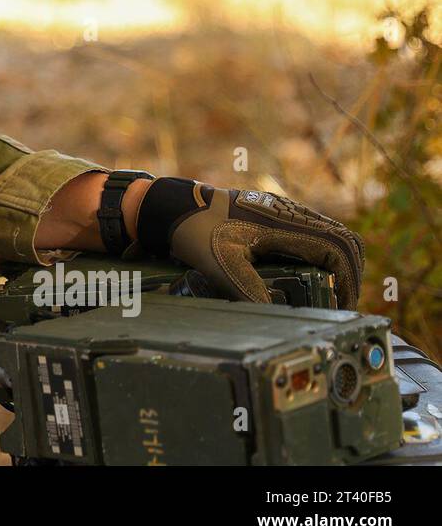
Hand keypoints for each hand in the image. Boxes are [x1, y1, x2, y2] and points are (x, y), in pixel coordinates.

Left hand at [135, 177, 364, 308]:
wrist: (174, 207)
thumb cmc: (197, 231)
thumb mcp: (222, 265)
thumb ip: (249, 291)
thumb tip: (276, 319)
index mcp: (286, 222)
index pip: (338, 248)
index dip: (348, 279)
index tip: (344, 306)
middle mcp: (291, 213)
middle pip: (343, 240)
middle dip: (350, 273)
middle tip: (342, 304)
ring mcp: (285, 213)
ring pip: (330, 235)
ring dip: (338, 264)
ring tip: (331, 294)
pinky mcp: (275, 217)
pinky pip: (312, 234)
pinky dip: (321, 255)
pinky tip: (310, 275)